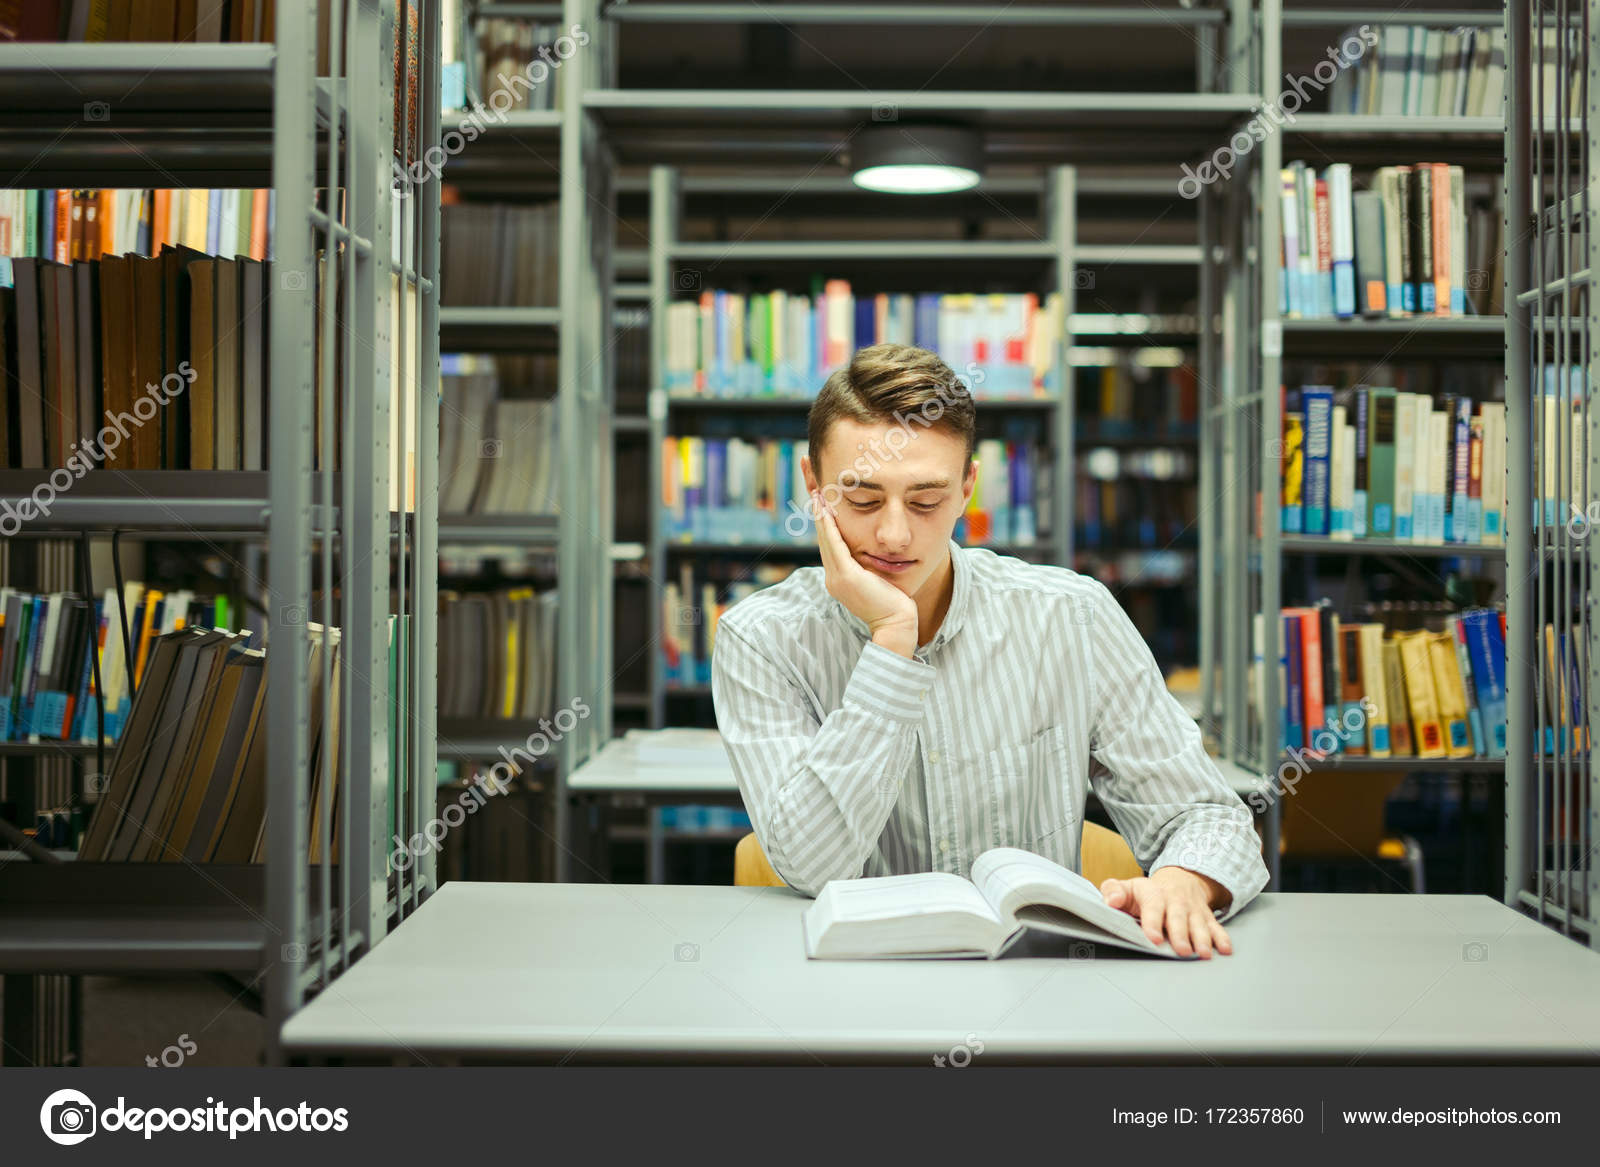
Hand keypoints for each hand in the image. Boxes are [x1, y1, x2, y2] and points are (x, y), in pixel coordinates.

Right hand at [811, 490, 917, 655]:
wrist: (897, 623)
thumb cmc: (895, 602)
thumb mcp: (878, 579)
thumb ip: (870, 566)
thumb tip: (873, 551)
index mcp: (839, 577)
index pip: (829, 541)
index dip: (823, 519)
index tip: (820, 497)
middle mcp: (833, 577)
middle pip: (823, 536)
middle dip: (817, 509)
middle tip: (813, 485)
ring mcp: (837, 578)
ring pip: (826, 538)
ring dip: (820, 512)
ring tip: (816, 490)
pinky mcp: (846, 577)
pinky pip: (835, 545)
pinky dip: (829, 525)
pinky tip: (825, 508)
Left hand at [1098, 867, 1233, 957]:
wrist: (1178, 880)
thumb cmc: (1147, 892)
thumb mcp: (1127, 887)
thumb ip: (1113, 891)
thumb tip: (1110, 901)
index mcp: (1153, 893)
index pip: (1153, 906)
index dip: (1153, 922)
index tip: (1152, 938)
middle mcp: (1175, 901)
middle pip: (1179, 917)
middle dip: (1181, 934)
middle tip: (1182, 951)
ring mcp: (1193, 909)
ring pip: (1199, 923)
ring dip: (1203, 938)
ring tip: (1203, 954)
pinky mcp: (1206, 917)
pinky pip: (1216, 926)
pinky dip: (1222, 938)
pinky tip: (1225, 949)